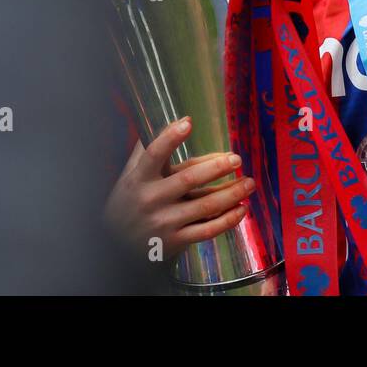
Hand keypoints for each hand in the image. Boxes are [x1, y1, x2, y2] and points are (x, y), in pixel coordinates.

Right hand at [105, 116, 254, 260]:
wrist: (118, 246)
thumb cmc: (130, 202)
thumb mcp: (130, 175)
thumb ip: (149, 150)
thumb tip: (178, 120)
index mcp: (139, 178)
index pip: (154, 154)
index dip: (170, 138)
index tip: (188, 122)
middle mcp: (151, 199)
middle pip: (189, 179)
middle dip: (216, 167)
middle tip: (236, 159)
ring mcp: (164, 222)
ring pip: (205, 206)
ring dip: (231, 193)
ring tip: (249, 183)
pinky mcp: (175, 241)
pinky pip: (207, 230)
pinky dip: (227, 220)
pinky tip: (241, 208)